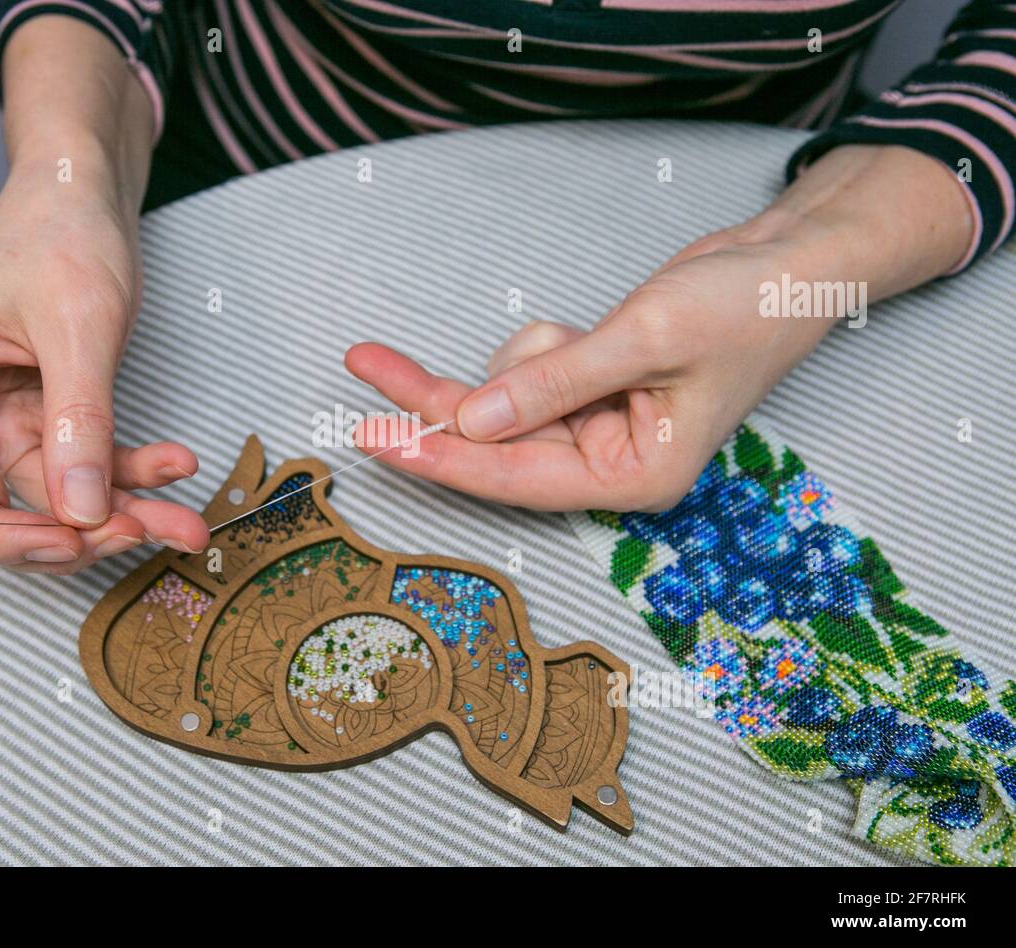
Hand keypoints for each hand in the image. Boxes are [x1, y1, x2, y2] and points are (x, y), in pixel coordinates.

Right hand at [0, 163, 208, 572]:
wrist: (89, 188)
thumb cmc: (61, 228)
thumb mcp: (77, 324)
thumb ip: (78, 421)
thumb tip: (81, 513)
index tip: (60, 543)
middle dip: (69, 531)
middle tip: (138, 533)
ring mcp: (0, 413)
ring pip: (53, 493)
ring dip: (119, 510)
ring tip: (185, 519)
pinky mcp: (46, 411)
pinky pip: (86, 462)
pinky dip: (132, 474)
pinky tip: (176, 465)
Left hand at [346, 145, 972, 512]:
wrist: (792, 262)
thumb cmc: (744, 307)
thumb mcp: (646, 340)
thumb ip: (553, 386)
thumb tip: (470, 420)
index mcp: (635, 477)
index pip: (516, 478)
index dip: (442, 456)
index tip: (377, 435)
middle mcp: (610, 464)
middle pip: (495, 442)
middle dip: (435, 399)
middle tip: (363, 364)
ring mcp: (598, 429)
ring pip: (507, 402)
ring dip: (521, 359)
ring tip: (592, 329)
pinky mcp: (588, 392)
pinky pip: (529, 372)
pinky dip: (541, 344)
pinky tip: (592, 327)